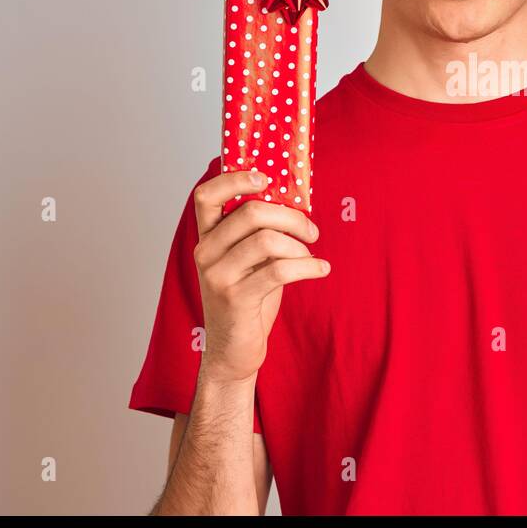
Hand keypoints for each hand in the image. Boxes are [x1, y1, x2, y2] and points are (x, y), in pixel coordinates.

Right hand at [191, 169, 328, 384]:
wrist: (234, 349)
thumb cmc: (248, 297)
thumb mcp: (249, 259)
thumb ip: (259, 231)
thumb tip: (294, 200)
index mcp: (208, 237)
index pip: (207, 195)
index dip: (235, 179)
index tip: (266, 178)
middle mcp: (206, 252)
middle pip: (251, 212)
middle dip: (292, 217)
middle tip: (311, 231)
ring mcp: (217, 275)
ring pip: (268, 240)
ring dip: (300, 246)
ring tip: (310, 256)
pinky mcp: (235, 298)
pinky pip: (280, 270)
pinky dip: (308, 266)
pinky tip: (321, 269)